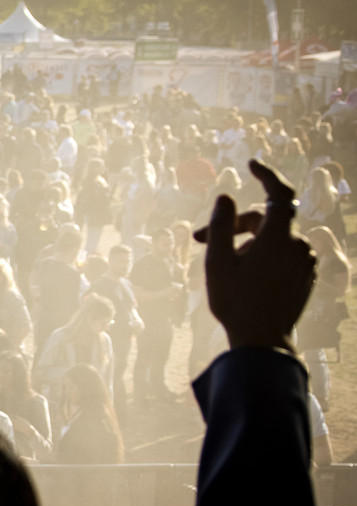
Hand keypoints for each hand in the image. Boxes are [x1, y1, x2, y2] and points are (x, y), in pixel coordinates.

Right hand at [195, 160, 315, 352]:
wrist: (263, 341)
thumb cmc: (236, 301)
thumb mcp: (217, 261)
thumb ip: (220, 225)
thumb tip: (225, 197)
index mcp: (279, 237)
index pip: (279, 193)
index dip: (266, 174)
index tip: (251, 164)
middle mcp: (299, 245)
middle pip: (267, 219)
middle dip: (234, 223)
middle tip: (200, 239)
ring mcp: (306, 261)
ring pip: (275, 237)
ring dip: (247, 241)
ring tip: (223, 263)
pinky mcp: (306, 275)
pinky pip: (284, 253)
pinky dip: (263, 253)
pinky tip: (244, 274)